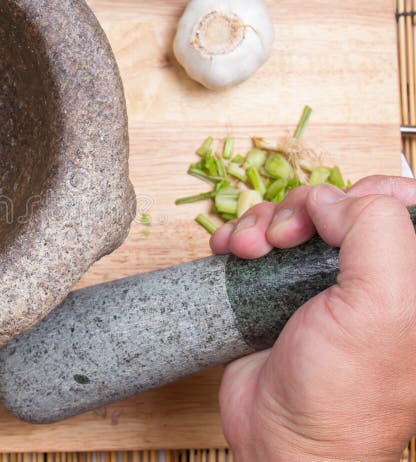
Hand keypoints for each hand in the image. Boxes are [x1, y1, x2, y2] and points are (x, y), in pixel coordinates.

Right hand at [210, 176, 415, 460]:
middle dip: (303, 207)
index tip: (337, 213)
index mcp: (413, 280)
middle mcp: (373, 278)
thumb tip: (331, 200)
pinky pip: (260, 243)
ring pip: (295, 218)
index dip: (368, 191)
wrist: (283, 442)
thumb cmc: (344, 393)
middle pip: (341, 204)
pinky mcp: (278, 293)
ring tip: (248, 250)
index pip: (406, 202)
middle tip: (284, 238)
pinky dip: (241, 237)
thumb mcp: (383, 306)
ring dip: (263, 221)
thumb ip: (375, 231)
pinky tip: (231, 252)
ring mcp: (322, 285)